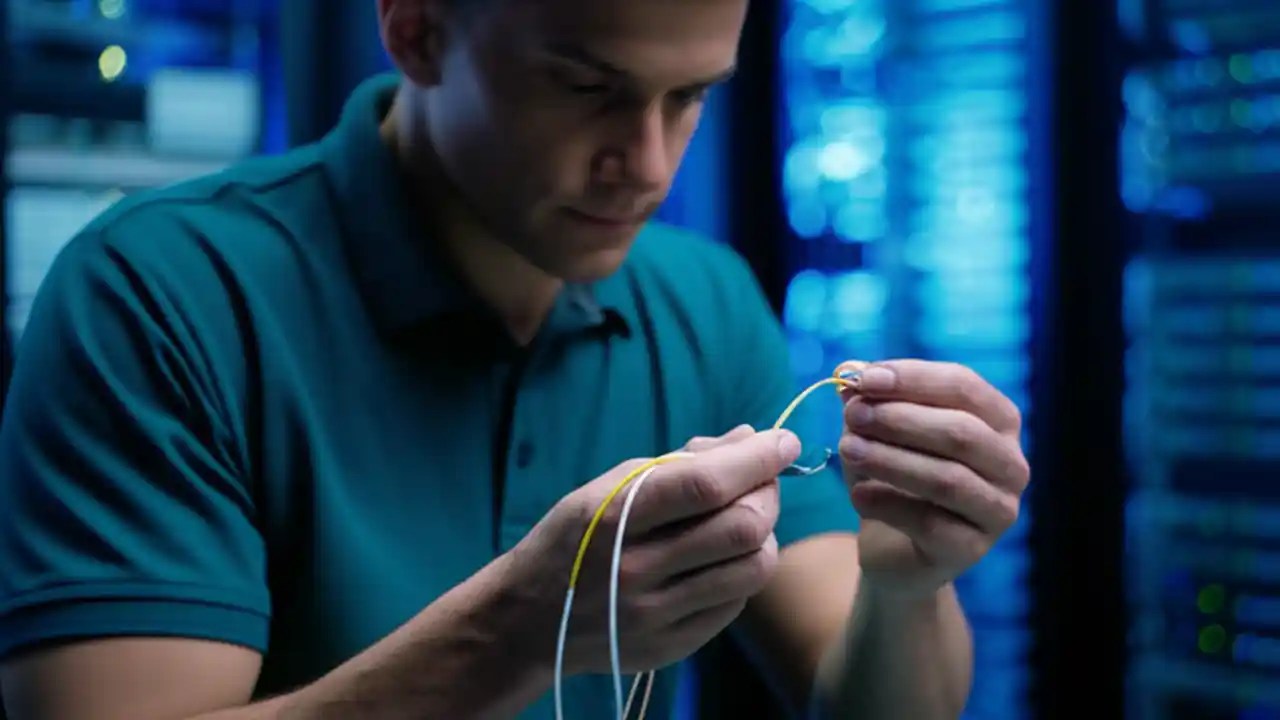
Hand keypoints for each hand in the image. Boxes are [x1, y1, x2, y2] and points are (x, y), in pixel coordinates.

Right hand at [508, 425, 800, 675]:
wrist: (528, 620)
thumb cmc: (573, 538)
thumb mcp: (609, 486)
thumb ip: (680, 464)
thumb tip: (749, 438)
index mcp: (616, 515)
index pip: (705, 484)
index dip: (756, 459)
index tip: (783, 441)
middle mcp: (637, 568)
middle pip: (742, 527)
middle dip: (767, 494)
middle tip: (762, 482)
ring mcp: (656, 614)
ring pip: (753, 568)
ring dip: (762, 536)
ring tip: (743, 523)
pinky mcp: (673, 646)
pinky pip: (736, 603)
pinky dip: (741, 572)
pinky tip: (720, 561)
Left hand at [836, 359, 1030, 598]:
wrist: (893, 548)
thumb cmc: (894, 478)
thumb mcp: (878, 432)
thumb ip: (871, 400)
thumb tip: (849, 371)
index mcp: (999, 421)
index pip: (964, 386)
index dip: (914, 379)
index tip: (864, 378)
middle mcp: (1011, 464)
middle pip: (961, 432)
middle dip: (899, 419)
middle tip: (853, 416)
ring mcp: (998, 510)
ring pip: (947, 478)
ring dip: (890, 459)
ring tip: (847, 450)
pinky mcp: (972, 548)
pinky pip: (930, 522)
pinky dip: (887, 504)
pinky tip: (856, 496)